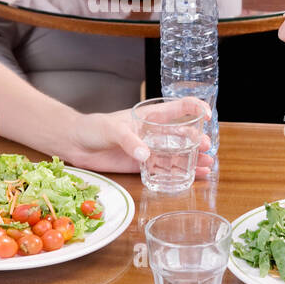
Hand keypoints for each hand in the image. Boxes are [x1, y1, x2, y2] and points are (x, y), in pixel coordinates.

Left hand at [61, 98, 214, 176]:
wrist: (76, 144)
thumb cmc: (93, 128)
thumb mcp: (112, 129)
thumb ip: (129, 140)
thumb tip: (145, 155)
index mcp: (150, 116)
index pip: (179, 107)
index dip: (195, 108)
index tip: (206, 115)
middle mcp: (154, 133)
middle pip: (183, 134)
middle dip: (197, 139)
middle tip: (206, 148)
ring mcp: (150, 149)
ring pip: (178, 153)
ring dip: (194, 158)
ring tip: (208, 164)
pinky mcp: (143, 165)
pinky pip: (165, 169)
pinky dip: (181, 173)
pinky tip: (195, 176)